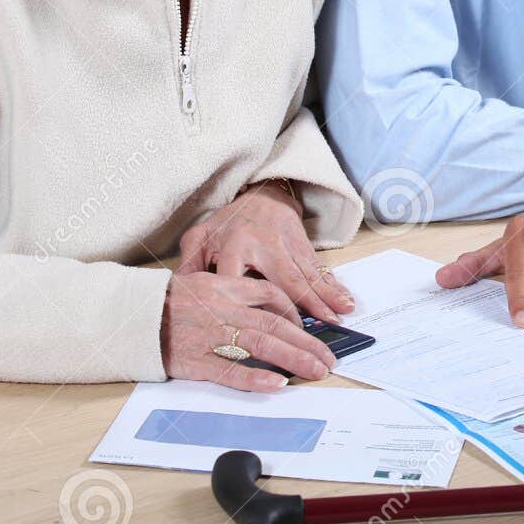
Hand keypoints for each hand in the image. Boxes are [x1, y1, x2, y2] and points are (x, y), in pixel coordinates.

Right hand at [160, 272, 335, 392]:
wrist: (131, 316)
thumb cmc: (169, 300)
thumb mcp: (206, 283)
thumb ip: (237, 292)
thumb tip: (273, 309)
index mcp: (226, 288)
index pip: (271, 296)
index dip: (296, 313)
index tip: (310, 329)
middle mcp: (223, 310)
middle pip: (275, 325)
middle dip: (308, 343)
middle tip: (329, 358)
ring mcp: (210, 336)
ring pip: (261, 346)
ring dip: (293, 359)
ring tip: (316, 370)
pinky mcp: (195, 361)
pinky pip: (230, 371)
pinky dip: (255, 377)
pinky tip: (277, 383)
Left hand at [177, 180, 354, 322]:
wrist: (262, 194)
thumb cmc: (228, 223)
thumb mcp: (201, 236)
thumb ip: (189, 264)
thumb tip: (178, 291)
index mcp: (234, 246)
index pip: (237, 280)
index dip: (244, 304)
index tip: (253, 329)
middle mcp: (263, 245)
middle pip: (284, 279)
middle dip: (304, 304)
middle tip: (317, 327)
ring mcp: (286, 244)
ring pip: (307, 274)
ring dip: (325, 295)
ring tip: (341, 313)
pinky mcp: (302, 244)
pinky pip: (318, 268)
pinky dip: (332, 285)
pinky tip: (344, 299)